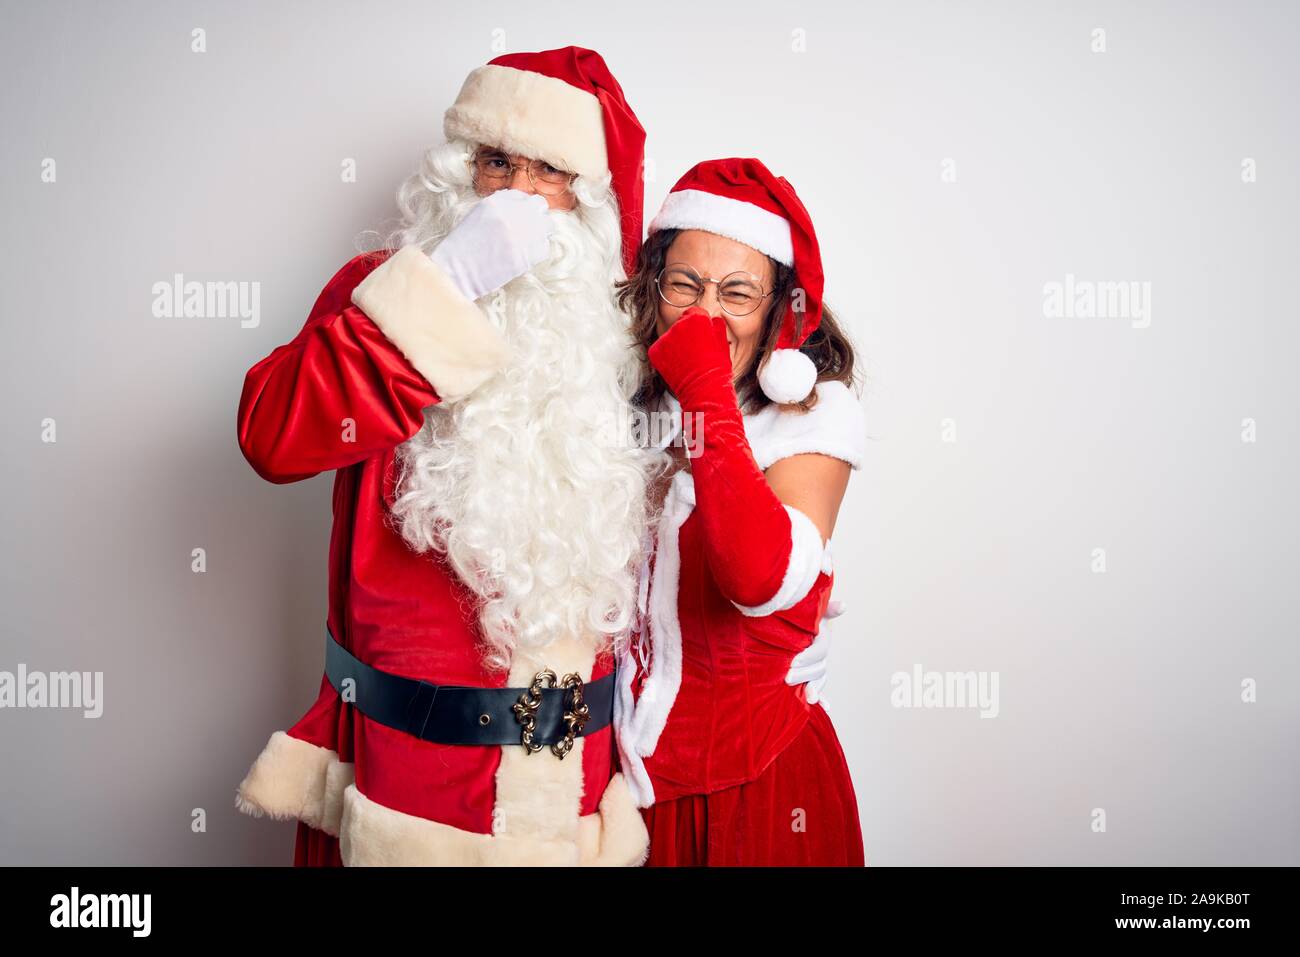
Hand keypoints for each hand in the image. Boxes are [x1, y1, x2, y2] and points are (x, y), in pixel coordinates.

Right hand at [429, 189, 553, 300]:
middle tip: (528, 230)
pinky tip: (523, 258)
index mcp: (497, 201)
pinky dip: (537, 252)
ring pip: (547, 225)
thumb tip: (521, 210)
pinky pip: (545, 247)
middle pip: (539, 205)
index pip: (522, 196)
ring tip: (526, 244)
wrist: (458, 271)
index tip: (518, 219)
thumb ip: (500, 209)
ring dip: (540, 233)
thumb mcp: (478, 216)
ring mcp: (524, 231)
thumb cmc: (464, 247)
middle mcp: (513, 212)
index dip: (522, 208)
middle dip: (535, 216)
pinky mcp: (530, 252)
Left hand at [646, 307, 732, 402]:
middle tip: (695, 351)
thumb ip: (717, 327)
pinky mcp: (655, 351)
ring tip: (687, 360)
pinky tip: (678, 365)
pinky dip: (666, 356)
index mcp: (696, 318)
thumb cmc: (717, 368)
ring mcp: (664, 338)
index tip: (702, 336)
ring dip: (676, 345)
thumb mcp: (723, 343)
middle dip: (687, 334)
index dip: (700, 325)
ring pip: (670, 337)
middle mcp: (678, 324)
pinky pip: (660, 349)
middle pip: (681, 324)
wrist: (703, 389)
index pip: (694, 313)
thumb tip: (714, 321)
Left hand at [786, 598, 843, 704]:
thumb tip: (844, 606)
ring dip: (814, 689)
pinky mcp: (810, 676)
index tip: (794, 661)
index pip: (820, 651)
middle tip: (788, 677)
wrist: (790, 624)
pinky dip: (824, 700)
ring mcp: (817, 666)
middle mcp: (821, 655)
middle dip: (805, 674)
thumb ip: (826, 608)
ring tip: (807, 697)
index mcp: (821, 639)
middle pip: (819, 668)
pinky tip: (826, 707)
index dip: (808, 656)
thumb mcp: (811, 611)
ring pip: (819, 680)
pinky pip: (818, 688)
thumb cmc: (800, 616)